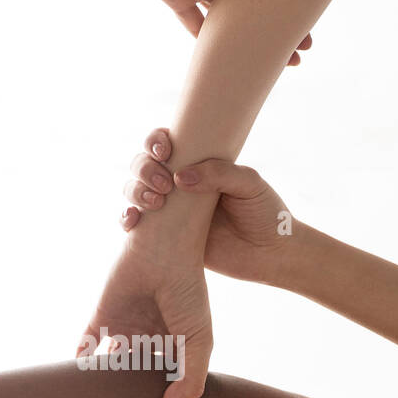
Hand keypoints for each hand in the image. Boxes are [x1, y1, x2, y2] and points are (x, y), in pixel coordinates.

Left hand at [85, 242, 211, 397]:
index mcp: (173, 347)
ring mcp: (122, 330)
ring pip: (108, 368)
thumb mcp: (199, 341)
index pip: (164, 384)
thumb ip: (189, 381)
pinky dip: (79, 366)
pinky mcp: (99, 318)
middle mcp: (146, 341)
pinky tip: (75, 389)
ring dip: (101, 388)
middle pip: (133, 380)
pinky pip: (85, 347)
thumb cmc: (187, 293)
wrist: (163, 251)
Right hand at [121, 127, 296, 283]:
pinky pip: (134, 224)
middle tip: (165, 184)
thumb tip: (180, 178)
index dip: (155, 140)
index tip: (165, 150)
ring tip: (156, 203)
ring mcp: (169, 211)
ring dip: (135, 191)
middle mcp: (178, 184)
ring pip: (134, 190)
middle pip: (142, 164)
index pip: (166, 143)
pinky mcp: (162, 237)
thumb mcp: (250, 184)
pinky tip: (133, 220)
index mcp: (197, 165)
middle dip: (144, 168)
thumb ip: (219, 173)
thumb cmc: (265, 214)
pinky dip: (126, 218)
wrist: (271, 256)